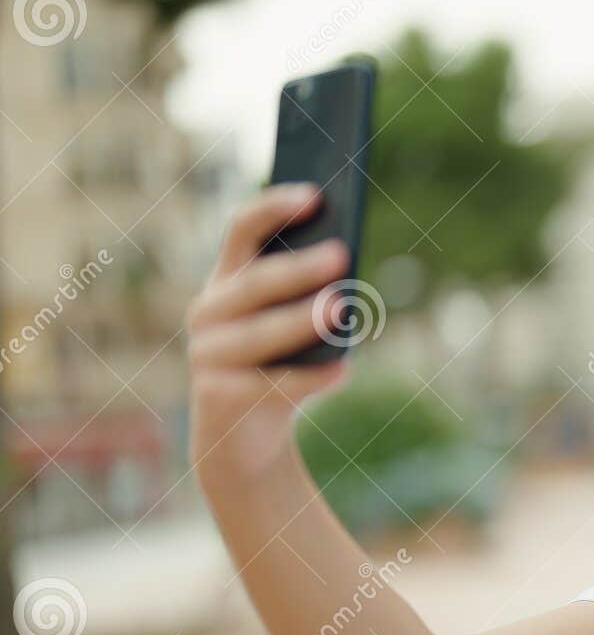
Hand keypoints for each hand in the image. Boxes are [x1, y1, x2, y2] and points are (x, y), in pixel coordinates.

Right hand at [185, 184, 350, 480]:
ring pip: (260, 334)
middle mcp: (207, 312)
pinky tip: (344, 371)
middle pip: (256, 284)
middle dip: (299, 268)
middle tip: (341, 254)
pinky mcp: (219, 398)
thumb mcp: (289, 324)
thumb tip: (346, 262)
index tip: (316, 195)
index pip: (243, 230)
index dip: (275, 208)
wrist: (242, 440)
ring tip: (343, 308)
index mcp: (225, 281)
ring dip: (302, 319)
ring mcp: (207, 356)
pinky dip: (311, 379)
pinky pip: (272, 385)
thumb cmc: (277, 366)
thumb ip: (306, 293)